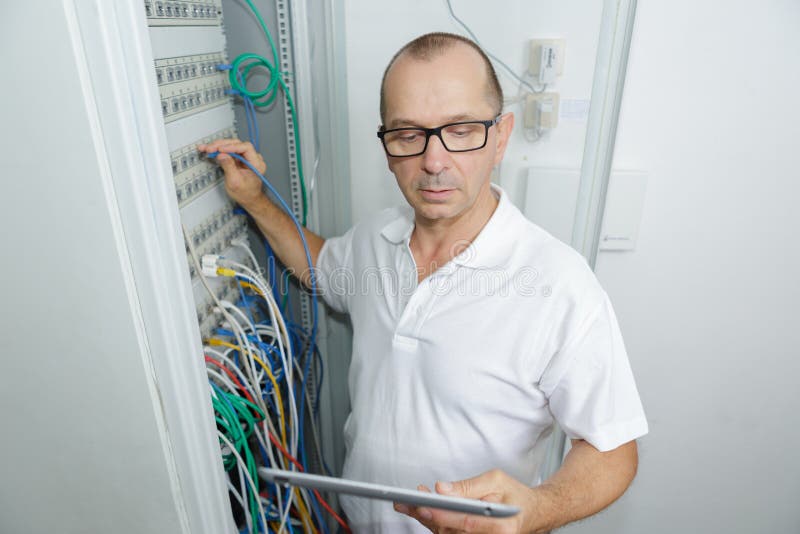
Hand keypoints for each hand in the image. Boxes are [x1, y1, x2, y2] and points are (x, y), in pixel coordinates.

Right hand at [197, 138, 266, 209]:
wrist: (248, 199)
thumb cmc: (245, 193)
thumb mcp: (235, 182)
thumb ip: (229, 167)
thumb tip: (221, 155)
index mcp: (257, 163)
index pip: (246, 148)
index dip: (232, 147)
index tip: (220, 149)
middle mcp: (253, 158)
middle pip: (237, 144)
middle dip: (222, 145)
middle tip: (210, 148)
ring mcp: (246, 157)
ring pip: (231, 146)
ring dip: (218, 146)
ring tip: (207, 148)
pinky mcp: (239, 158)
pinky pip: (228, 151)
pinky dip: (219, 150)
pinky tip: (210, 150)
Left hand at [393, 470, 537, 533]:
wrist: (532, 513)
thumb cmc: (516, 495)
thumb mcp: (496, 480)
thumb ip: (468, 486)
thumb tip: (442, 489)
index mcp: (501, 526)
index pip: (466, 522)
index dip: (443, 515)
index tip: (424, 505)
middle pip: (451, 531)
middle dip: (426, 516)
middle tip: (406, 502)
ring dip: (425, 519)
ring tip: (406, 503)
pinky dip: (433, 522)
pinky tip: (420, 511)